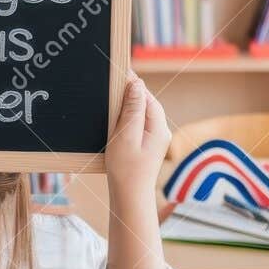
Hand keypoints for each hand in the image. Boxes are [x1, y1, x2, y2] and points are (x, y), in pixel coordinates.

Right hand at [103, 73, 172, 268]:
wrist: (130, 198)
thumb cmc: (126, 170)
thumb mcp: (126, 135)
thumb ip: (133, 108)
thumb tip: (137, 83)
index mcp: (158, 126)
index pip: (145, 95)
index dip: (131, 82)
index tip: (116, 70)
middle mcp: (160, 130)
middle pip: (144, 102)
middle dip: (128, 92)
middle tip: (109, 82)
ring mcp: (154, 138)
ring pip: (139, 112)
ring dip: (125, 105)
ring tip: (109, 99)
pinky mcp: (146, 145)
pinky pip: (136, 123)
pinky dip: (125, 117)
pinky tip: (113, 120)